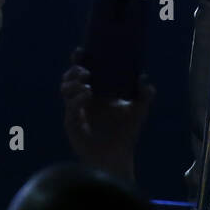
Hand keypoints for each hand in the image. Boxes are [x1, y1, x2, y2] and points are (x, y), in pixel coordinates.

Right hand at [61, 48, 154, 183]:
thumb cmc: (126, 134)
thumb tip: (144, 78)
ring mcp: (76, 112)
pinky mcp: (72, 125)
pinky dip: (77, 99)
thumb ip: (145, 94)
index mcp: (95, 92)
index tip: (82, 51)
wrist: (118, 158)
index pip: (82, 72)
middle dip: (74, 70)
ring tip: (87, 84)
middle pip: (69, 78)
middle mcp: (83, 100)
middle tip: (86, 71)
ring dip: (73, 83)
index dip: (79, 60)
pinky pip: (69, 108)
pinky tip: (87, 95)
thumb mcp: (139, 110)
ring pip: (65, 90)